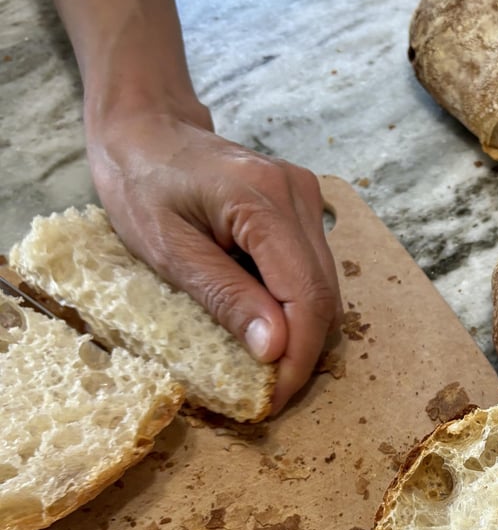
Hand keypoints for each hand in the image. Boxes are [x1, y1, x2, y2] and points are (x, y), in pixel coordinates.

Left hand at [85, 107, 341, 414]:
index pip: (308, 296)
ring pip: (326, 286)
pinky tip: (261, 320)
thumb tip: (274, 349)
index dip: (298, 357)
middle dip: (302, 352)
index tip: (273, 400)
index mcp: (264, 200)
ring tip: (261, 364)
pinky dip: (293, 305)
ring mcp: (305, 197)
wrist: (145, 129)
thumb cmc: (141, 183)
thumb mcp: (168, 250)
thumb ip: (225, 297)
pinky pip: (312, 269)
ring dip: (300, 331)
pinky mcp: (302, 206)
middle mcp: (298, 194)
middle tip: (266, 393)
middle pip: (326, 295)